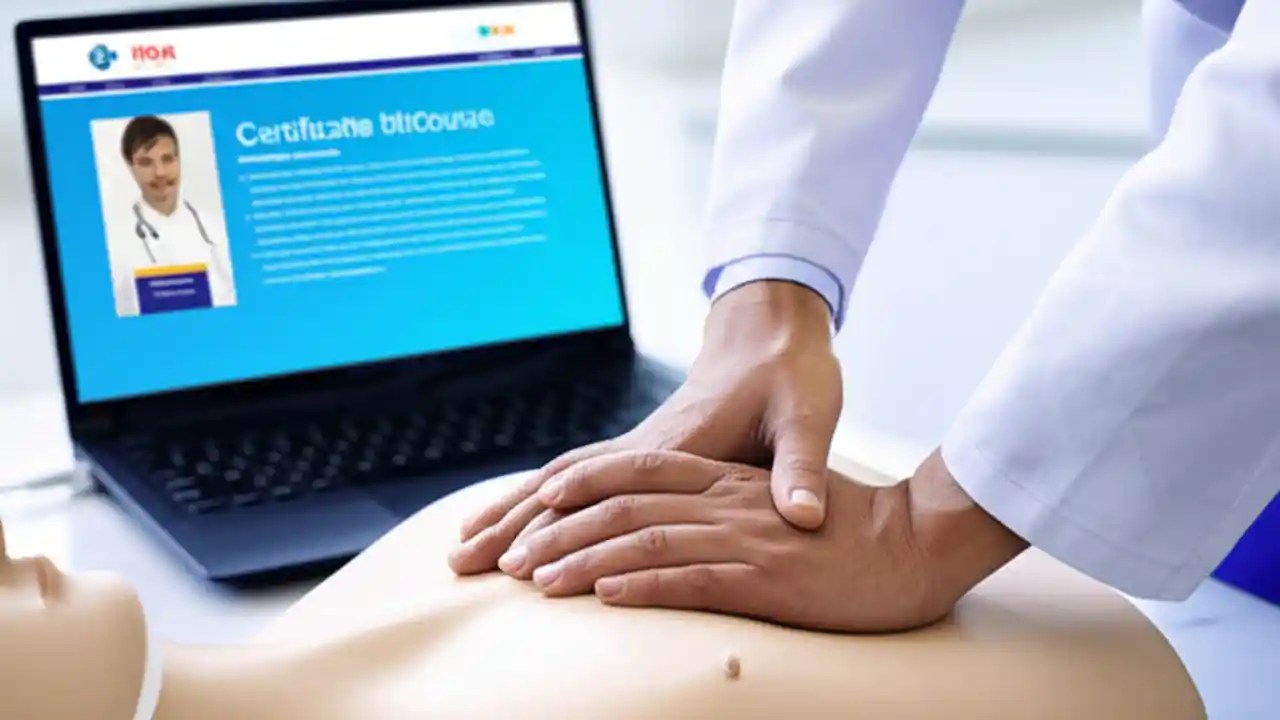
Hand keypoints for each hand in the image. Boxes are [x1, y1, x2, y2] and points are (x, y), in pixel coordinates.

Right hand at [449, 282, 841, 575]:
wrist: (773, 332)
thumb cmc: (793, 376)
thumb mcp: (809, 418)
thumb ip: (801, 469)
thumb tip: (804, 518)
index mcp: (679, 445)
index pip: (602, 488)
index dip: (559, 526)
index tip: (520, 564)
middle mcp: (645, 445)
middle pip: (560, 486)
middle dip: (510, 524)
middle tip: (458, 564)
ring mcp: (638, 446)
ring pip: (558, 481)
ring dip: (510, 513)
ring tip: (463, 547)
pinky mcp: (643, 450)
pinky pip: (576, 476)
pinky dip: (538, 498)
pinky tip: (519, 516)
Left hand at [487, 449, 1026, 632]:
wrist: (916, 542)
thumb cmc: (848, 529)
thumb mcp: (778, 505)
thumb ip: (728, 507)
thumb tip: (675, 527)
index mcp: (726, 481)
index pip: (638, 470)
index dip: (581, 483)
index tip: (534, 503)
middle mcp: (726, 501)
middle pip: (625, 507)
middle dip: (561, 530)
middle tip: (511, 559)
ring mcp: (745, 538)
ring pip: (646, 543)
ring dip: (585, 562)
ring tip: (538, 581)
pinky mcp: (768, 577)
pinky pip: (694, 579)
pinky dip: (643, 586)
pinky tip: (605, 597)